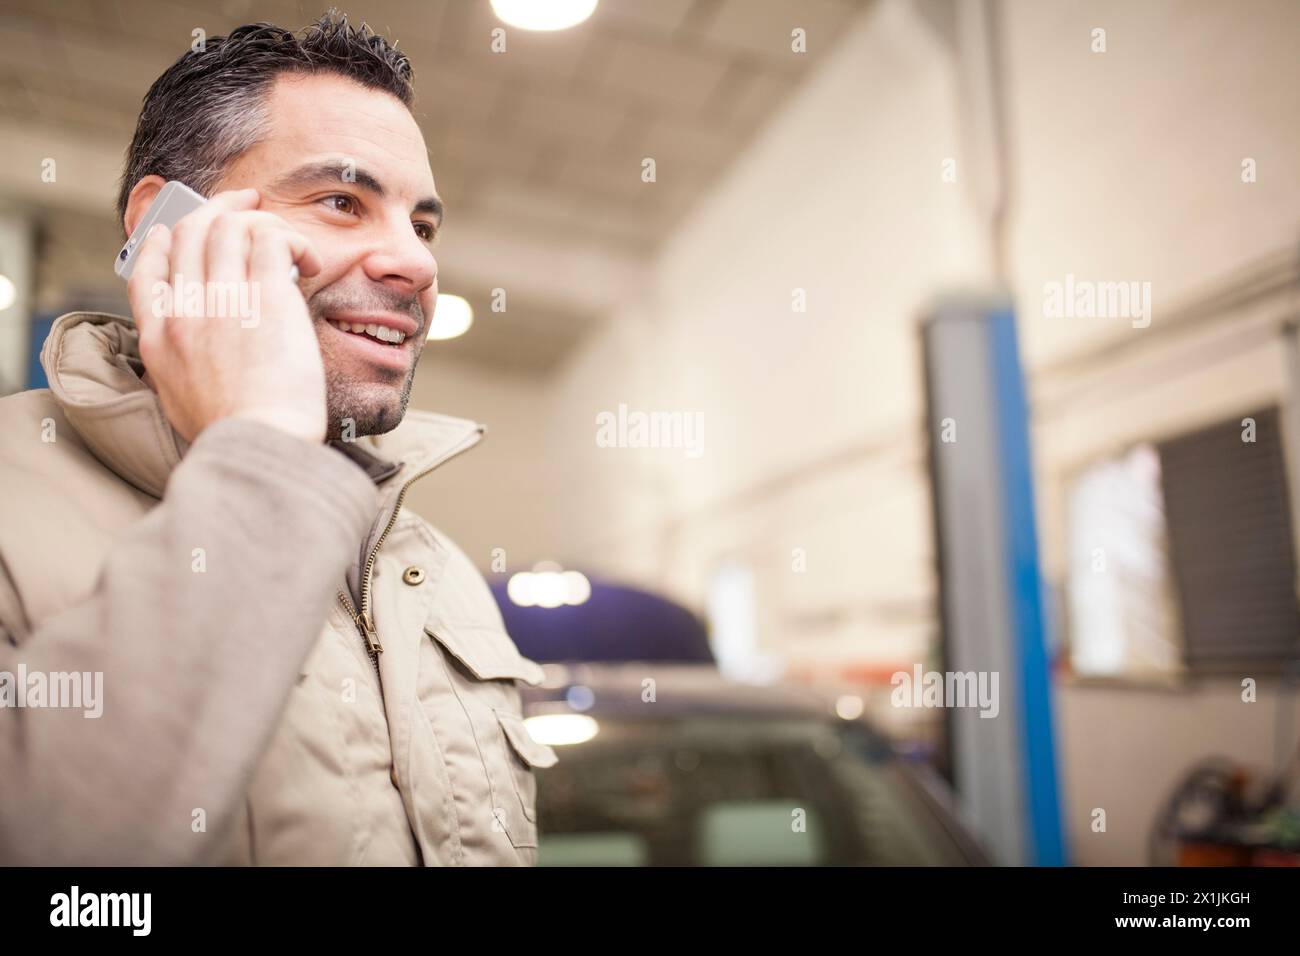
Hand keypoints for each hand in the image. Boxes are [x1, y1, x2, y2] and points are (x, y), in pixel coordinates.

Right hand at [127, 188, 325, 443]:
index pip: (148, 263)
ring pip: (232, 226)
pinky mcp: (266, 297)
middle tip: (250, 203)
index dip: (168, 236)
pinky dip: (292, 239)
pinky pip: (274, 240)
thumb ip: (178, 367)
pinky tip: (308, 261)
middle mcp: (184, 310)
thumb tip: (192, 355)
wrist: (260, 442)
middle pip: (192, 231)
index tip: (187, 228)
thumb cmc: (234, 434)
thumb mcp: (180, 400)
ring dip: (263, 221)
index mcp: (157, 335)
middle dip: (221, 207)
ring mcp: (222, 300)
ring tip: (289, 241)